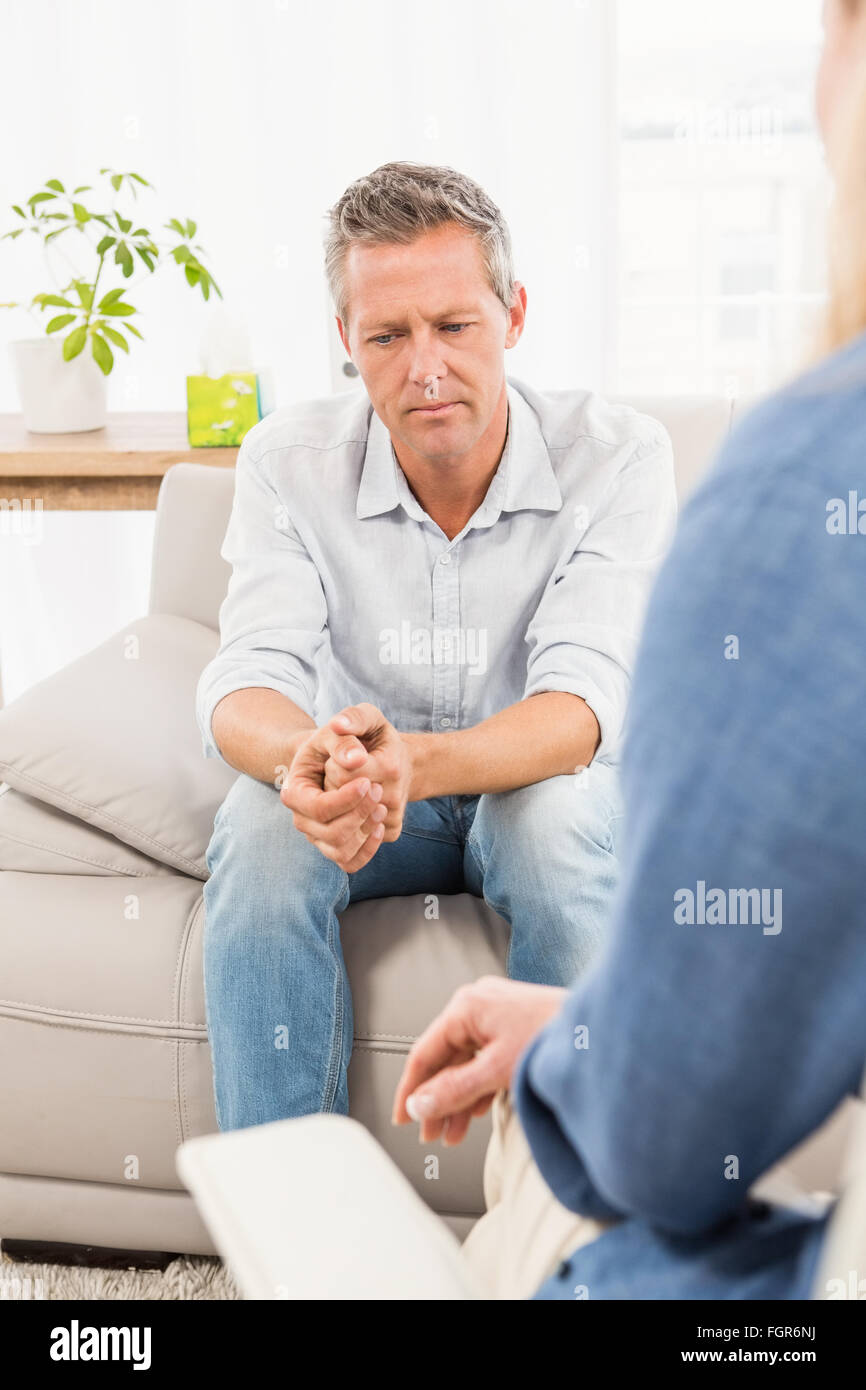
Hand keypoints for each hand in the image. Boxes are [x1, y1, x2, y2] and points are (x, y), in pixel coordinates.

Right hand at [280, 721, 389, 872]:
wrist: (346, 758)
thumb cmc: (341, 740)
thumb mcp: (344, 726)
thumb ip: (348, 728)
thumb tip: (356, 758)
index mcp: (295, 790)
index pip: (319, 808)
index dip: (346, 799)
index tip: (368, 782)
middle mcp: (302, 818)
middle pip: (331, 834)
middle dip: (360, 814)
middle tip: (379, 790)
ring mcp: (318, 836)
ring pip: (341, 852)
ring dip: (366, 832)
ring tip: (381, 807)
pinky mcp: (336, 847)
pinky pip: (351, 863)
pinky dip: (368, 849)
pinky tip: (379, 825)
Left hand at [321, 703, 412, 843]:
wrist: (399, 762)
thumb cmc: (376, 738)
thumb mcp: (368, 718)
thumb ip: (353, 717)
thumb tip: (338, 726)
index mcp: (389, 766)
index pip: (341, 775)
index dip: (333, 765)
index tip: (341, 757)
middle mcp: (394, 796)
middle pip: (340, 802)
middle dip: (331, 787)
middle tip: (341, 774)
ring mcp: (392, 818)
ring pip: (344, 829)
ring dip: (335, 809)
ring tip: (344, 791)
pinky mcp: (390, 832)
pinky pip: (353, 842)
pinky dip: (344, 826)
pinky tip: (351, 808)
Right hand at [392, 976, 568, 1145]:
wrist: (601, 1030)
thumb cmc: (554, 1036)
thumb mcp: (496, 1070)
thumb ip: (453, 1090)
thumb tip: (420, 1104)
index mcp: (467, 1007)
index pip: (424, 1052)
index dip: (410, 1090)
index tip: (402, 1117)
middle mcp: (479, 1005)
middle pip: (445, 1060)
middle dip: (437, 1100)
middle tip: (430, 1133)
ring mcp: (498, 1014)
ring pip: (465, 1063)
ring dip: (457, 1099)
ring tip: (453, 1133)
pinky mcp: (514, 1026)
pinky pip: (484, 1059)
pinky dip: (478, 1087)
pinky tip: (476, 1112)